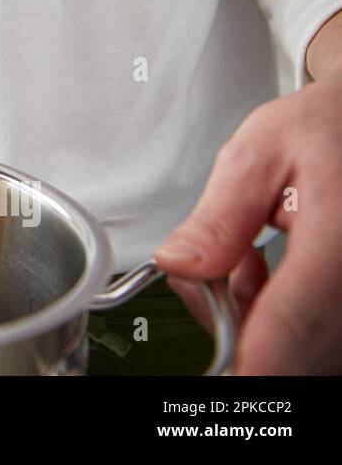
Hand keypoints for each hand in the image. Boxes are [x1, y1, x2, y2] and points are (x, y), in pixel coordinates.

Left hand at [156, 13, 341, 373]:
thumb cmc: (325, 130)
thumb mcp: (259, 153)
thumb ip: (220, 218)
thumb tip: (181, 264)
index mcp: (341, 236)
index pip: (297, 319)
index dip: (257, 357)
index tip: (228, 375)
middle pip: (303, 348)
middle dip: (244, 333)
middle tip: (210, 282)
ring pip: (315, 350)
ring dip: (263, 327)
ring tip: (245, 263)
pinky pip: (323, 335)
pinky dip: (283, 321)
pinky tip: (266, 276)